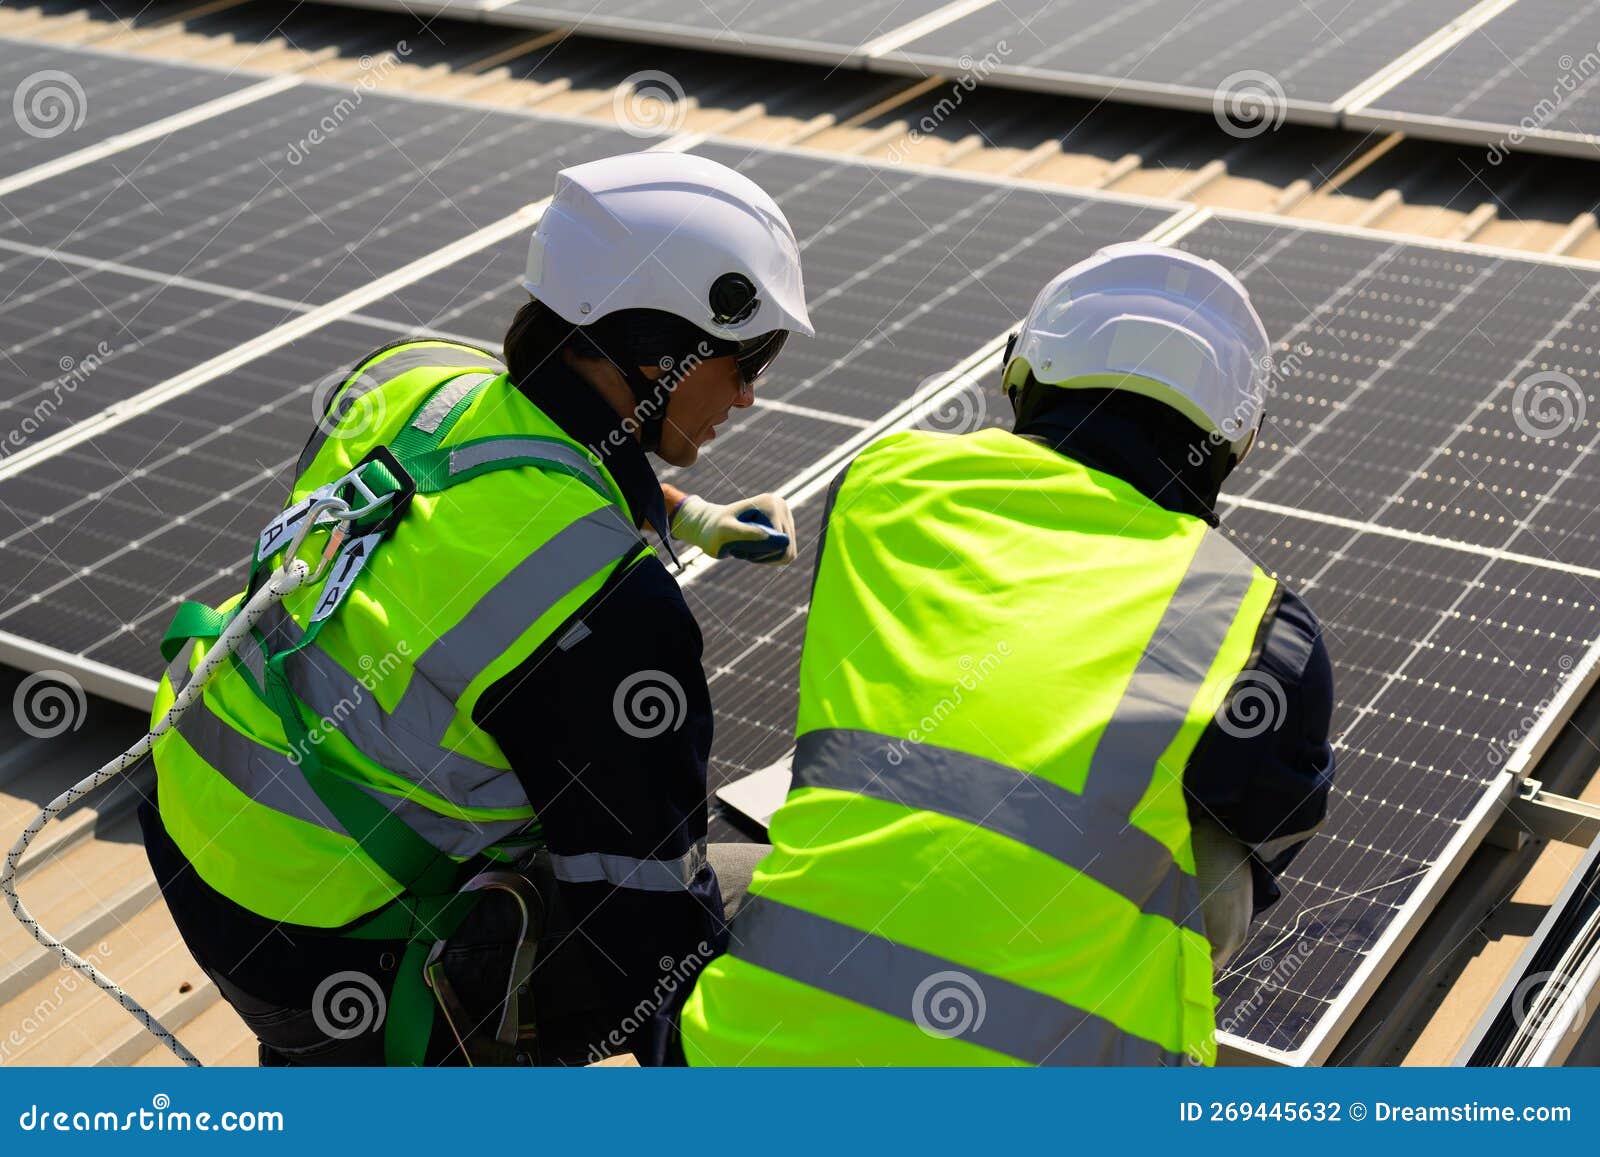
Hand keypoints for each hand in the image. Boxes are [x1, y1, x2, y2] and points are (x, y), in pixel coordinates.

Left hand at [670, 493, 795, 564]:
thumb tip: (782, 540)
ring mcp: (786, 518)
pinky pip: (786, 555)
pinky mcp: (786, 530)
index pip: (779, 541)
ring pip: (787, 554)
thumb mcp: (725, 532)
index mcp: (770, 503)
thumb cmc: (714, 529)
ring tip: (746, 548)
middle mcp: (782, 507)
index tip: (737, 544)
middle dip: (762, 554)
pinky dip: (768, 558)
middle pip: (785, 548)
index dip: (759, 551)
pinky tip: (753, 549)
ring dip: (765, 557)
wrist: (710, 527)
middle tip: (740, 548)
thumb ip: (748, 534)